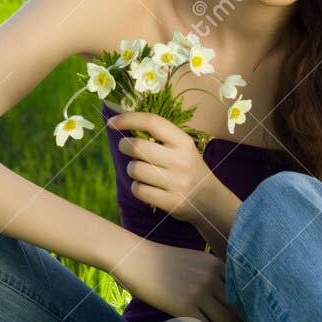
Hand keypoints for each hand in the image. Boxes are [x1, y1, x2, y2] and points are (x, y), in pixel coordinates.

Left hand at [108, 109, 217, 228]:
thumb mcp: (181, 147)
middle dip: (124, 146)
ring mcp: (177, 182)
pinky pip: (139, 190)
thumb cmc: (186, 167)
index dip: (128, 119)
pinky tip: (147, 187)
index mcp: (183, 141)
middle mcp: (181, 160)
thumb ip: (157, 135)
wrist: (209, 200)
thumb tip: (120, 120)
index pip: (152, 122)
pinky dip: (137, 188)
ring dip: (132, 170)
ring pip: (135, 170)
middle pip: (137, 147)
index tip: (111, 123)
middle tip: (126, 148)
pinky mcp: (172, 202)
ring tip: (142, 172)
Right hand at [111, 239, 243, 321]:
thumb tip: (221, 298)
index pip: (240, 289)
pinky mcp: (184, 306)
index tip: (243, 318)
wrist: (135, 258)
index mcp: (215, 264)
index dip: (244, 307)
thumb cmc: (160, 261)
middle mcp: (211, 277)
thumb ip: (209, 275)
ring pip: (226, 321)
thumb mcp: (193, 261)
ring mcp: (199, 291)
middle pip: (236, 306)